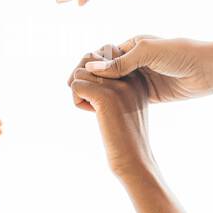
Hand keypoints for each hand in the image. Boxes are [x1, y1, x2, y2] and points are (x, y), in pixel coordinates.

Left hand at [68, 45, 154, 176]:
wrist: (135, 159)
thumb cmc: (125, 134)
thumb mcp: (125, 102)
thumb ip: (113, 82)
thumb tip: (86, 61)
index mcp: (136, 75)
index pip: (103, 53)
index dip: (93, 73)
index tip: (100, 95)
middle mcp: (130, 76)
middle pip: (89, 58)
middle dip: (83, 78)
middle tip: (90, 99)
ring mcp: (119, 85)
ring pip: (80, 71)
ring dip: (79, 91)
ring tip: (93, 109)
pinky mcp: (106, 97)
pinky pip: (75, 86)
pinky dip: (77, 101)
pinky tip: (92, 114)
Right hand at [80, 37, 212, 103]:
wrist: (208, 70)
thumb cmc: (181, 54)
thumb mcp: (148, 53)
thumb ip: (120, 62)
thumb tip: (90, 68)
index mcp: (133, 45)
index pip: (103, 54)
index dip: (89, 65)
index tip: (77, 76)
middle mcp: (135, 61)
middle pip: (105, 71)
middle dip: (91, 79)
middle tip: (75, 89)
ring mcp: (141, 78)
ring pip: (113, 85)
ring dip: (100, 92)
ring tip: (86, 101)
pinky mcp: (148, 94)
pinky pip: (125, 97)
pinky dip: (113, 101)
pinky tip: (102, 109)